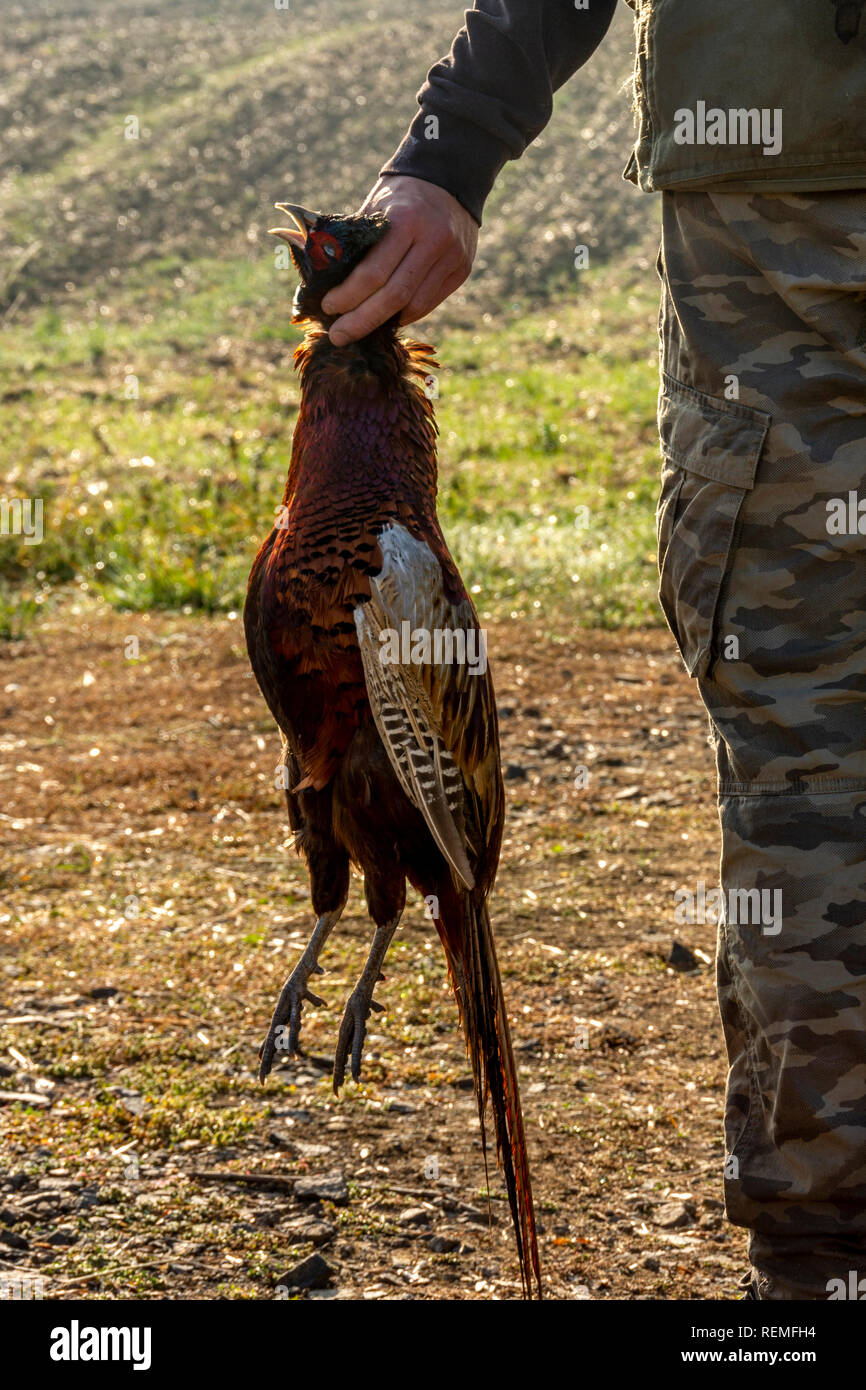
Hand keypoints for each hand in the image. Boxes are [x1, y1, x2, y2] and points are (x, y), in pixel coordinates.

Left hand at [321, 175, 478, 345]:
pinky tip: (387, 318)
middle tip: (338, 336)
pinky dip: (405, 314)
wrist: (450, 177)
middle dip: (362, 321)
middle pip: (394, 296)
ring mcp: (451, 257)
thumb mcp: (375, 206)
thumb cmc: (401, 196)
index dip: (349, 296)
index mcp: (405, 220)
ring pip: (414, 306)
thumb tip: (325, 278)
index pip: (373, 272)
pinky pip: (429, 303)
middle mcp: (433, 240)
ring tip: (359, 328)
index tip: (329, 308)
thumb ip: (356, 240)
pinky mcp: (461, 270)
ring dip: (383, 321)